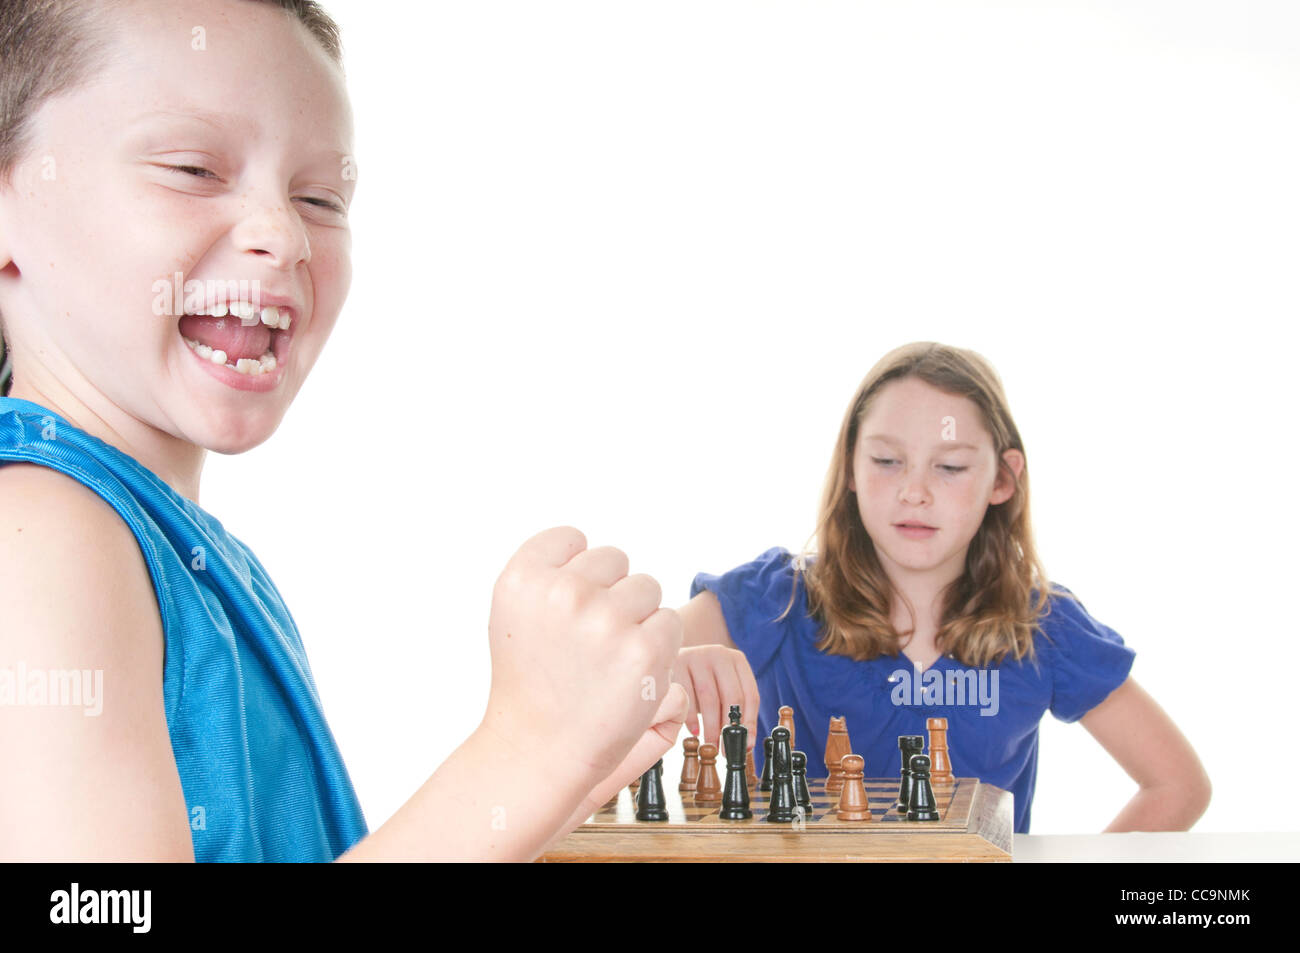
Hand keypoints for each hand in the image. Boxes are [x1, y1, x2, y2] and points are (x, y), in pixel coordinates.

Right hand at [480, 527, 683, 791]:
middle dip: (611, 593)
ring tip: (609, 658)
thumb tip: (587, 546)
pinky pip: (669, 623)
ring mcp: (605, 620)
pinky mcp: (644, 650)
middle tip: (589, 642)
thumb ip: (547, 573)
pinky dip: (659, 646)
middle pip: (615, 560)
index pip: (572, 538)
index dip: (577, 572)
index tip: (567, 609)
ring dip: (638, 617)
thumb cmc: (532, 681)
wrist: (538, 751)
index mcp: (524, 579)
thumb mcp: (516, 615)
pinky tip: (630, 673)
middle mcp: (562, 592)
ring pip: (647, 588)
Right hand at [672, 644, 759, 749]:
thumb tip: (748, 745)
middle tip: (725, 749)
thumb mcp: (722, 691)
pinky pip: (687, 697)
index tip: (745, 744)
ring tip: (710, 743)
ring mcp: (698, 656)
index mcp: (737, 660)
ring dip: (711, 727)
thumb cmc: (702, 682)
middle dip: (729, 728)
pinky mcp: (678, 664)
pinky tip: (694, 731)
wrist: (671, 662)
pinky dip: (692, 719)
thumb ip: (736, 712)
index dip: (749, 723)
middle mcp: (720, 654)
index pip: (751, 694)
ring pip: (710, 699)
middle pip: (732, 696)